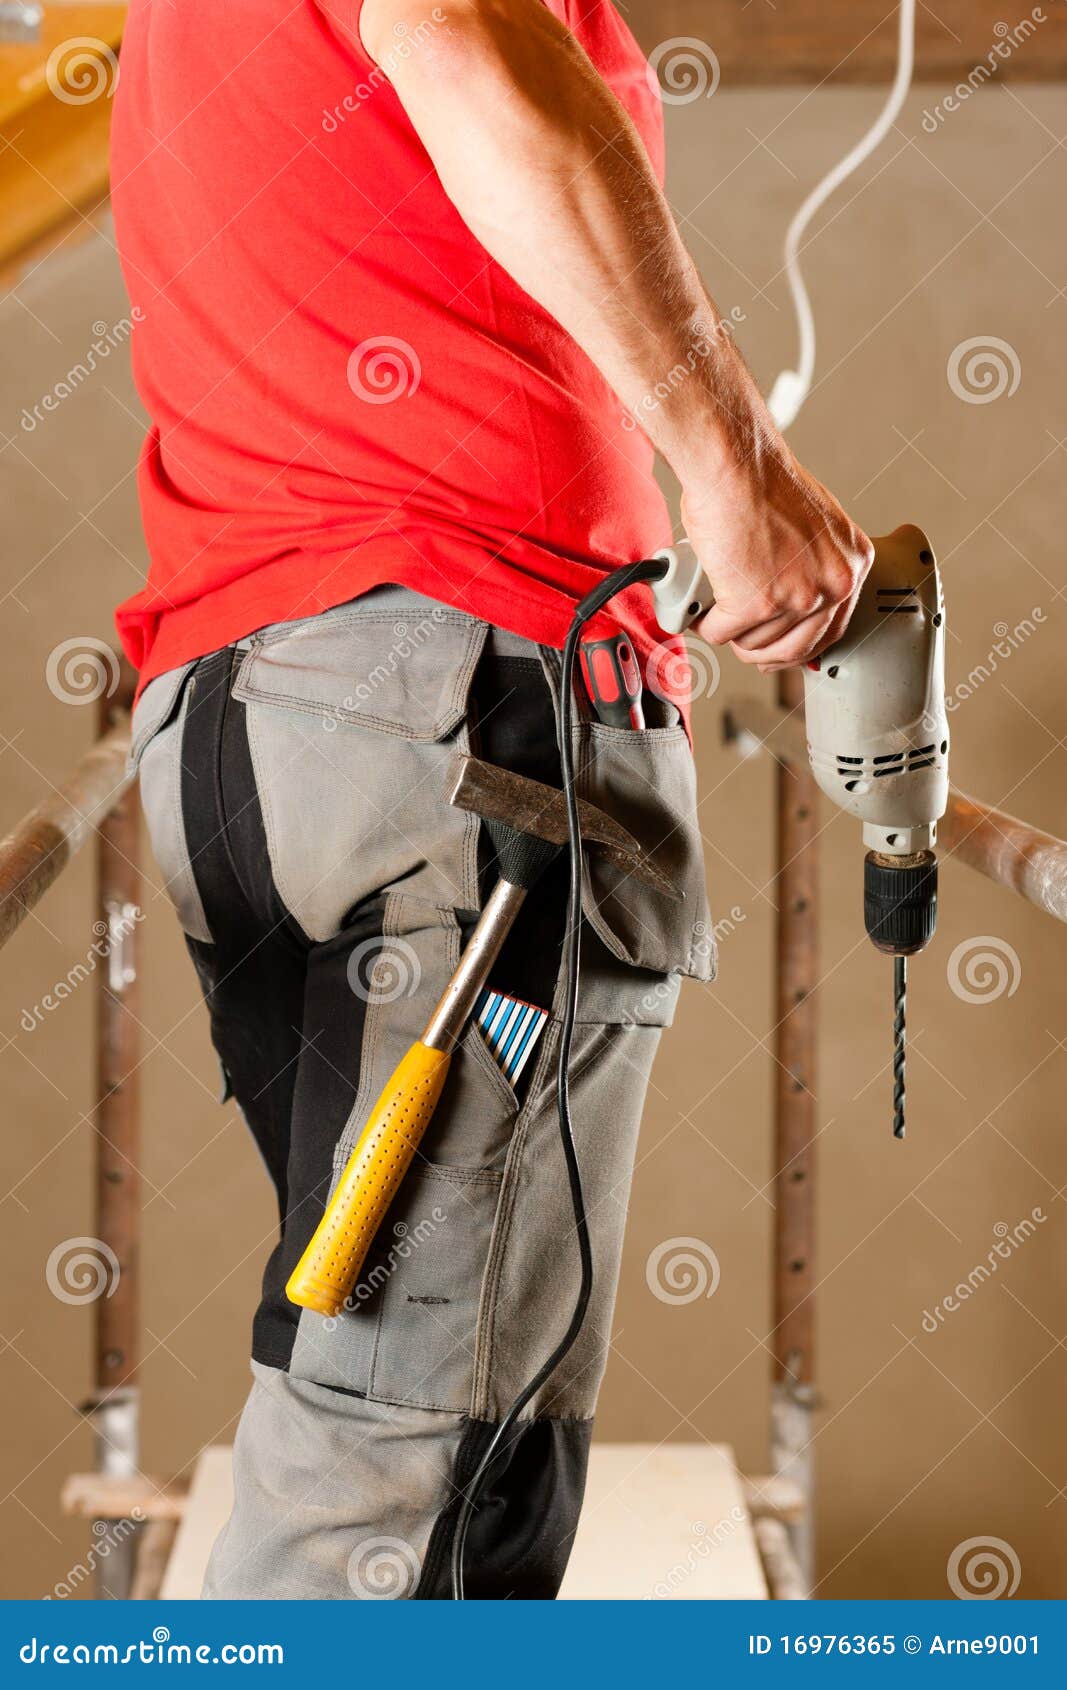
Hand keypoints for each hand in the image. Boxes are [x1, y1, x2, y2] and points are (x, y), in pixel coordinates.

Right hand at [681, 446, 872, 672]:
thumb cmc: (760, 482)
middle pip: (797, 648)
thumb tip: (790, 602)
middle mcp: (834, 583)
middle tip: (742, 641)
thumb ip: (809, 567)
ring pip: (755, 643)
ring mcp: (797, 597)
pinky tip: (700, 606)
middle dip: (764, 651)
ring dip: (731, 631)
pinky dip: (705, 621)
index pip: (832, 629)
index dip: (799, 644)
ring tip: (716, 608)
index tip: (781, 648)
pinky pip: (722, 632)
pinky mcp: (757, 604)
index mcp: (852, 564)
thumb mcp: (809, 529)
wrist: (734, 465)